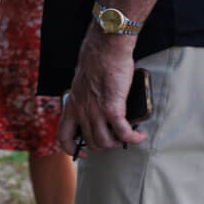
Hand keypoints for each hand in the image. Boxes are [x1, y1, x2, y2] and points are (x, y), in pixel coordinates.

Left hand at [56, 32, 145, 156]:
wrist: (104, 51)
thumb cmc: (96, 65)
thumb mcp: (82, 87)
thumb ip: (86, 101)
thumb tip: (97, 112)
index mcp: (71, 106)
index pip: (63, 136)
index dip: (71, 149)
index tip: (82, 153)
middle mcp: (81, 112)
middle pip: (91, 142)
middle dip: (105, 145)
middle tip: (116, 138)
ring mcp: (96, 112)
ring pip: (106, 142)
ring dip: (119, 142)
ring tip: (128, 135)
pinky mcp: (113, 109)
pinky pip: (124, 133)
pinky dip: (134, 137)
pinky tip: (140, 135)